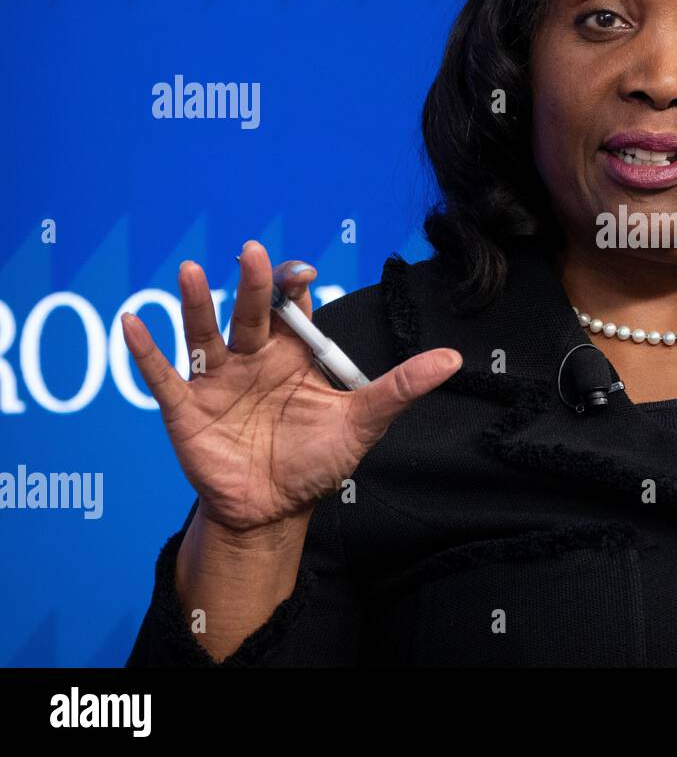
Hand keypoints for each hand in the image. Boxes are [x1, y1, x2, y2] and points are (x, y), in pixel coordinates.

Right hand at [122, 240, 461, 533]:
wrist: (275, 511)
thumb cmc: (317, 460)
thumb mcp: (362, 421)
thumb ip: (401, 387)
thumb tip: (453, 359)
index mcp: (293, 354)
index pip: (292, 308)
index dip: (294, 287)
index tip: (301, 274)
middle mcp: (253, 358)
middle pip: (250, 312)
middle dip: (251, 285)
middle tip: (251, 255)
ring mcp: (218, 380)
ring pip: (204, 333)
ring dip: (195, 304)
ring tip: (188, 271)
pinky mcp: (187, 409)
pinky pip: (164, 376)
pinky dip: (149, 352)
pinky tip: (134, 323)